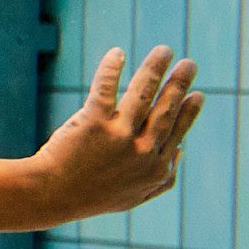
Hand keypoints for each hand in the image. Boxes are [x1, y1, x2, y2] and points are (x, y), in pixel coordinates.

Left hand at [31, 45, 203, 220]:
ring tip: (164, 51)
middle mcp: (142, 152)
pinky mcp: (93, 124)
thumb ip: (160, 180)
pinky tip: (117, 53)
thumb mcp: (131, 196)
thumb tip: (181, 151)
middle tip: (189, 64)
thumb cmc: (90, 195)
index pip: (176, 133)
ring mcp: (119, 137)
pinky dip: (111, 68)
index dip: (188, 112)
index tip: (198, 94)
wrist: (50, 196)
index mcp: (154, 169)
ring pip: (143, 95)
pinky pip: (106, 88)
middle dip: (179, 85)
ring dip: (156, 69)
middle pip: (165, 111)